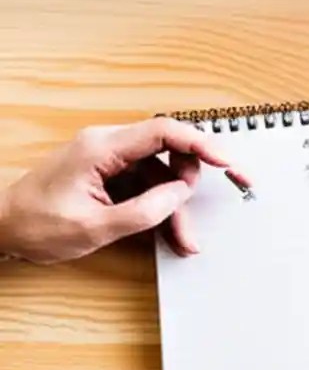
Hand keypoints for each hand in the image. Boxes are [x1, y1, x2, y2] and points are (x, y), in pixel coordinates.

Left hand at [0, 117, 234, 262]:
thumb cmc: (35, 224)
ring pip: (160, 174)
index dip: (200, 144)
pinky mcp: (108, 173)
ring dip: (175, 204)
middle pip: (168, 154)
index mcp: (101, 148)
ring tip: (182, 237)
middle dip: (189, 184)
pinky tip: (168, 230)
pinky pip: (145, 184)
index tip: (225, 161)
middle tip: (200, 211)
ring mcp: (107, 158)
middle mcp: (106, 145)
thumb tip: (180, 194)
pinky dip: (159, 206)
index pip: (163, 132)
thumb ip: (145, 210)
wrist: (1, 227)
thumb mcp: (95, 226)